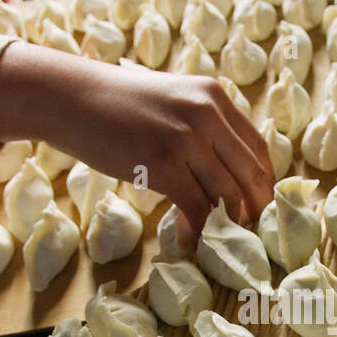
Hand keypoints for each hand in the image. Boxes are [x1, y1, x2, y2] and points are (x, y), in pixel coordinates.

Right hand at [0, 43, 274, 240]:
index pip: (257, 146)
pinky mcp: (164, 164)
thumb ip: (202, 125)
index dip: (265, 181)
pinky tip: (189, 240)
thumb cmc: (117, 103)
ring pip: (226, 192)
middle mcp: (206, 114)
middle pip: (249, 172)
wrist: (72, 98)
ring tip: (220, 238)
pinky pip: (195, 207)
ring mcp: (186, 139)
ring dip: (226, 221)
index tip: (261, 204)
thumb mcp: (172, 99)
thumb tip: (224, 170)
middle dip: (253, 207)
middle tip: (248, 231)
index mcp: (214, 96)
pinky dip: (197, 230)